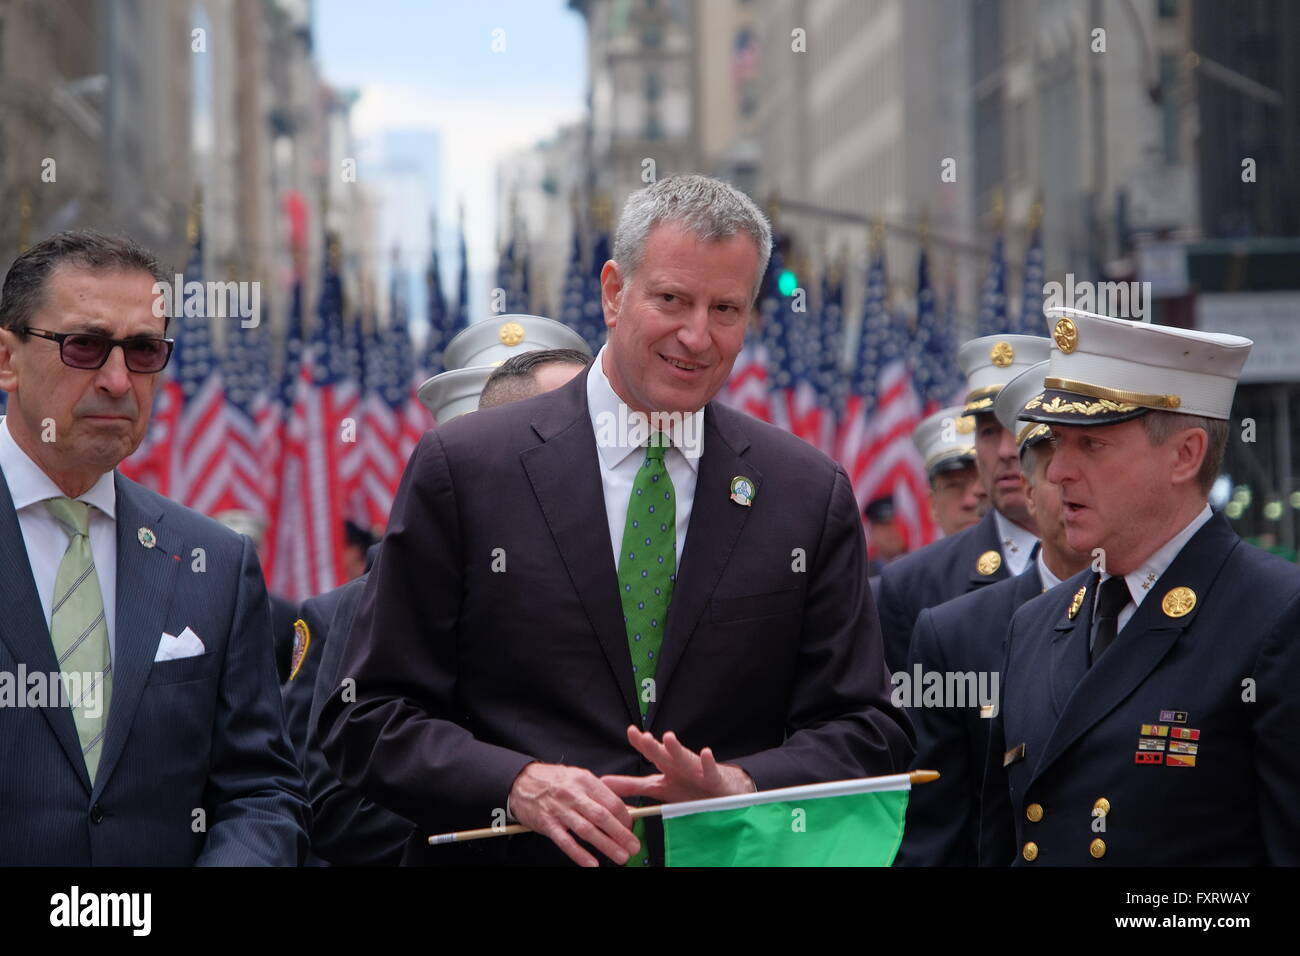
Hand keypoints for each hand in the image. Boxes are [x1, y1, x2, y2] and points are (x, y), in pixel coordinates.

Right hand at [507, 762, 639, 866]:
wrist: (521, 781)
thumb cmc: (554, 780)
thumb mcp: (579, 778)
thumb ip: (601, 794)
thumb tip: (625, 810)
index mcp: (585, 781)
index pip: (611, 801)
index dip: (625, 817)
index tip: (632, 828)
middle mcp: (574, 795)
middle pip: (602, 817)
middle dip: (621, 834)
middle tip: (633, 846)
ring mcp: (560, 810)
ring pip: (586, 830)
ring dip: (606, 845)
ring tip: (620, 856)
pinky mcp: (547, 824)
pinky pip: (565, 841)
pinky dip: (579, 854)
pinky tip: (591, 863)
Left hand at [601, 727, 756, 803]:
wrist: (721, 793)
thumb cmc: (688, 788)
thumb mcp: (658, 788)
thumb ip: (631, 785)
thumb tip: (603, 782)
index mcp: (666, 767)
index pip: (651, 753)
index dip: (641, 743)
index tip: (631, 731)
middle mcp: (680, 765)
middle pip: (664, 755)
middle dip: (654, 746)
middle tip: (643, 736)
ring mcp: (697, 771)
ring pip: (685, 760)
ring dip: (677, 749)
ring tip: (668, 737)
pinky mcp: (714, 780)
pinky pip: (710, 771)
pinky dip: (708, 762)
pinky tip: (705, 752)